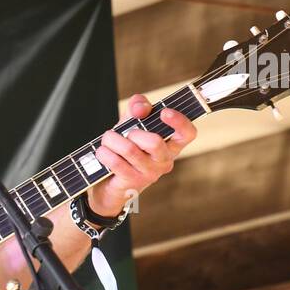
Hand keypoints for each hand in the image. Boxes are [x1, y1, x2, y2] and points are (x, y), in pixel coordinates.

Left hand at [89, 94, 196, 215]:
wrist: (109, 182)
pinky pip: (116, 162)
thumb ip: (138, 108)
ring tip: (107, 139)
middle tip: (124, 134)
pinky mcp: (132, 182)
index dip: (180, 121)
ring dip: (112, 140)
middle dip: (133, 132)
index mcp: (170, 144)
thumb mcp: (132, 123)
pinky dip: (104, 152)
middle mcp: (164, 161)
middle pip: (155, 142)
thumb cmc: (125, 149)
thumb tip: (140, 108)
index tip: (164, 112)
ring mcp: (150, 173)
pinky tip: (102, 152)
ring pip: (130, 150)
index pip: (187, 134)